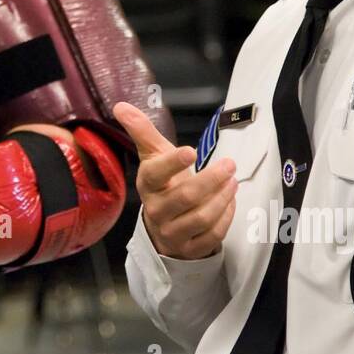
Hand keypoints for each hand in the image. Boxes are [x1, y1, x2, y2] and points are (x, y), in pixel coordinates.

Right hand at [113, 101, 236, 260]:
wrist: (162, 226)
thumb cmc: (163, 183)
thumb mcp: (154, 156)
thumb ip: (142, 130)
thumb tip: (120, 104)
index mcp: (148, 184)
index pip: (156, 173)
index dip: (173, 163)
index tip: (191, 151)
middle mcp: (157, 210)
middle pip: (186, 196)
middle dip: (211, 179)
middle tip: (230, 165)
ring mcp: (172, 232)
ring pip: (202, 218)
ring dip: (222, 198)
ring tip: (233, 182)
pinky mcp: (189, 248)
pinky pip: (212, 235)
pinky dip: (226, 218)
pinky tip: (230, 202)